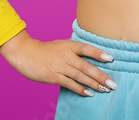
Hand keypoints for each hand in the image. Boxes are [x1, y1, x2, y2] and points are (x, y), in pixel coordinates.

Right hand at [0, 29, 116, 96]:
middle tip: (113, 84)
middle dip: (101, 76)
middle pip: (87, 66)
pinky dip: (80, 89)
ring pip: (80, 76)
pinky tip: (89, 93)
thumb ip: (73, 49)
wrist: (25, 53)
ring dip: (94, 84)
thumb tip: (89, 56)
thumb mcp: (60, 45)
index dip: (99, 53)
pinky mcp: (53, 76)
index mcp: (69, 45)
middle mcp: (66, 55)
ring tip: (104, 89)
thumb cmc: (44, 50)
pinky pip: (70, 84)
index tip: (111, 59)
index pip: (87, 48)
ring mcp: (60, 66)